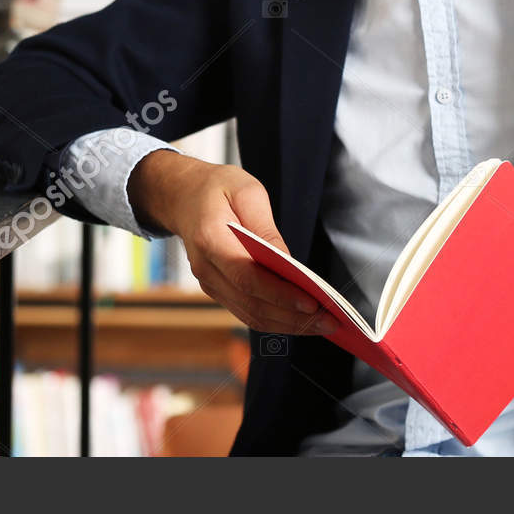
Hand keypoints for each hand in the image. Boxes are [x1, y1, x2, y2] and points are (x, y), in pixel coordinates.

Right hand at [130, 148, 338, 335]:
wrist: (182, 196)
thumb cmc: (217, 189)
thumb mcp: (247, 191)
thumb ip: (266, 228)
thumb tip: (288, 262)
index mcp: (209, 238)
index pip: (246, 276)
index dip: (279, 293)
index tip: (311, 302)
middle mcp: (206, 268)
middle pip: (251, 303)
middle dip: (293, 317)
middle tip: (330, 320)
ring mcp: (209, 283)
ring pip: (250, 315)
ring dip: (288, 324)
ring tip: (323, 324)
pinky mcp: (218, 289)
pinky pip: (247, 311)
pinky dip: (276, 320)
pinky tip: (301, 319)